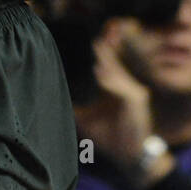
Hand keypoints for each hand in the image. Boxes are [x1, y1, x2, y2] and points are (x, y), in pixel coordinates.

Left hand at [75, 25, 156, 169]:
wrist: (130, 158)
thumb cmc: (111, 139)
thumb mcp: (87, 121)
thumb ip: (74, 109)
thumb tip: (52, 100)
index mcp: (114, 90)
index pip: (109, 64)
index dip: (104, 50)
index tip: (96, 37)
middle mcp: (125, 88)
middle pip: (116, 62)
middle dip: (108, 47)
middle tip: (101, 32)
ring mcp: (133, 94)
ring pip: (120, 73)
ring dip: (109, 59)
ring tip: (98, 45)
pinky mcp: (138, 104)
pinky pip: (126, 89)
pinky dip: (113, 81)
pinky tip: (100, 73)